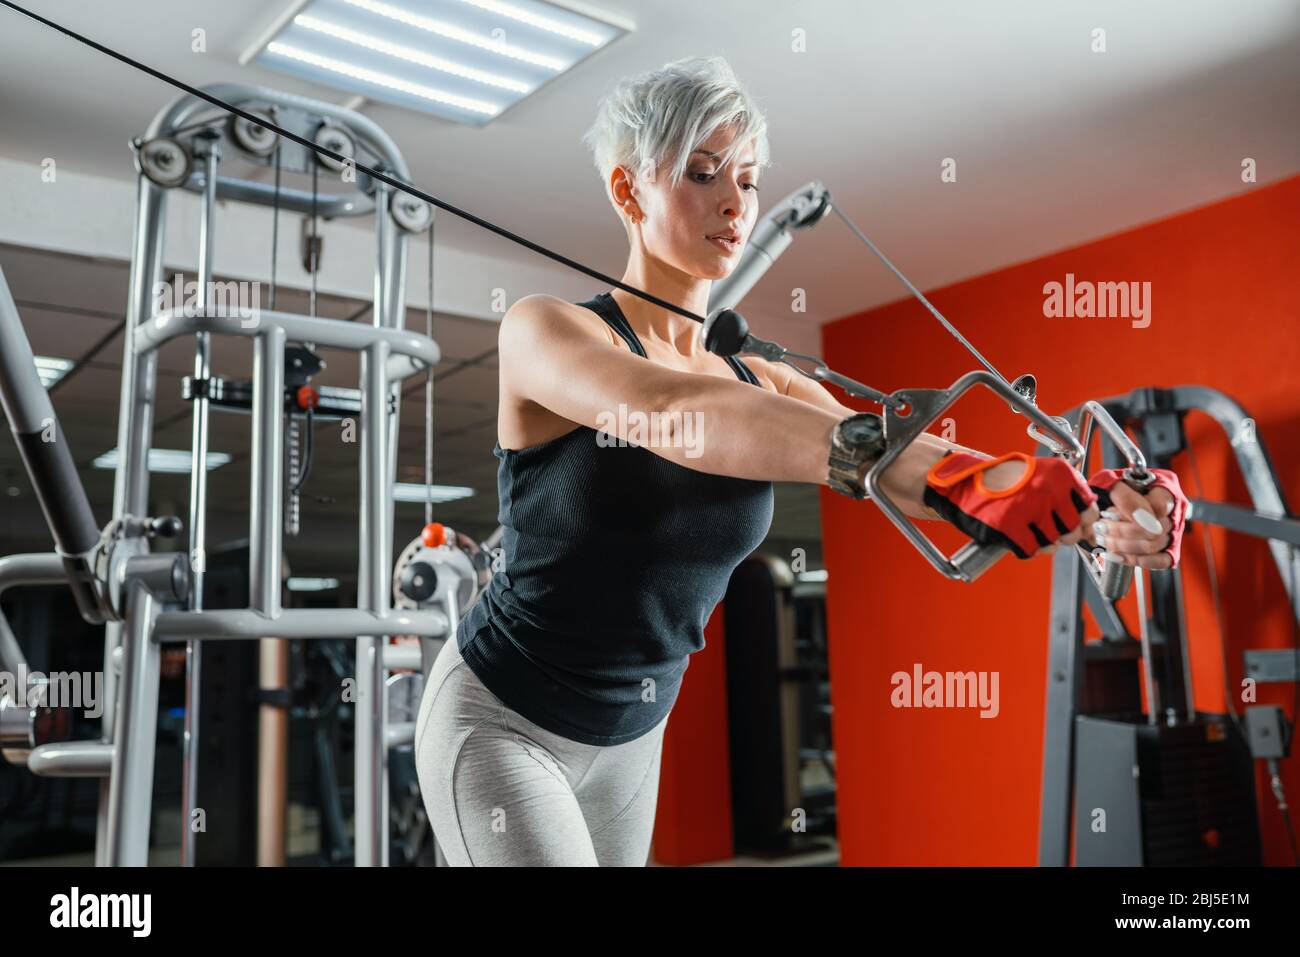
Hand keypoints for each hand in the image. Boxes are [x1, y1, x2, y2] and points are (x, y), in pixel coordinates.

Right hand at [923, 451, 1099, 558]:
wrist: (963, 483)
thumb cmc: (1001, 481)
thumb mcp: (1040, 474)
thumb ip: (1066, 494)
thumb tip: (1088, 524)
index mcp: (1060, 473)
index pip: (1089, 508)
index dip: (1083, 521)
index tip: (1076, 524)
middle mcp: (1048, 488)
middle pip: (1072, 529)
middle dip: (1063, 536)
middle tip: (1050, 532)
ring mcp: (1029, 508)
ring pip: (1052, 542)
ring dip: (1042, 543)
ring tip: (1028, 532)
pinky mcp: (1010, 525)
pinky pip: (1031, 549)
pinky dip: (1024, 548)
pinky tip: (1016, 537)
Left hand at [1087, 468, 1188, 568]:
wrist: (1108, 498)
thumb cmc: (1113, 488)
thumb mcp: (1113, 481)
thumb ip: (1125, 496)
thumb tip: (1141, 518)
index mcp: (1165, 489)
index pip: (1159, 506)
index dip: (1135, 514)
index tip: (1109, 515)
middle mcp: (1173, 511)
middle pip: (1154, 530)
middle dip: (1120, 530)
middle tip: (1100, 526)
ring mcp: (1172, 531)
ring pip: (1153, 546)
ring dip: (1121, 545)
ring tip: (1102, 537)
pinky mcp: (1167, 549)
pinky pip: (1160, 561)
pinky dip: (1134, 560)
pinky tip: (1114, 554)